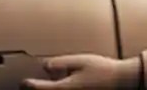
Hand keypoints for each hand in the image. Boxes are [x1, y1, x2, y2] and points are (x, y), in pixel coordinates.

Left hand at [22, 54, 140, 88]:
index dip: (29, 85)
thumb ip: (61, 63)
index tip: (25, 81)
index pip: (39, 89)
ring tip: (45, 84)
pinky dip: (60, 89)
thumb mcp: (80, 61)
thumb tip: (45, 66)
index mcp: (64, 88)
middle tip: (27, 85)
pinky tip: (63, 84)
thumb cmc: (102, 70)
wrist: (121, 81)